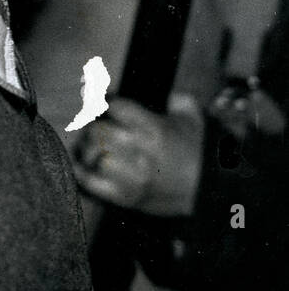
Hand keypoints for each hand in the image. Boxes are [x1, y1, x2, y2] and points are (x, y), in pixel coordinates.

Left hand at [72, 97, 202, 216]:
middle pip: (97, 131)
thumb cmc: (199, 153)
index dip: (106, 102)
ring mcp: (131, 176)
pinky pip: (90, 182)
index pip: (115, 107)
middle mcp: (140, 152)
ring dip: (89, 149)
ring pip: (92, 155)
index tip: (105, 105)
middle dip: (95, 126)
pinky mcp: (124, 197)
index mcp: (155, 130)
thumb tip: (161, 93)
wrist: (209, 192)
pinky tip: (81, 164)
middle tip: (98, 127)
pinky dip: (82, 172)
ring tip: (93, 146)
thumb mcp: (193, 119)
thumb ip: (175, 100)